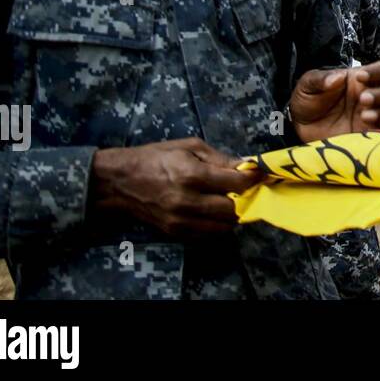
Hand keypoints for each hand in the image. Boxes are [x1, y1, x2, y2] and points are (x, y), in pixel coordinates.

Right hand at [88, 137, 262, 236]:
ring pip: (223, 226)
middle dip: (245, 198)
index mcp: (192, 175)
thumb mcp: (189, 146)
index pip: (235, 184)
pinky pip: (208, 234)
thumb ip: (220, 158)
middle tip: (245, 188)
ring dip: (233, 214)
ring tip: (230, 199)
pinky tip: (215, 211)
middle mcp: (187, 201)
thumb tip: (247, 166)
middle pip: (233, 209)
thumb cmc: (155, 158)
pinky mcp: (175, 232)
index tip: (259, 174)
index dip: (253, 179)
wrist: (120, 182)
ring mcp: (180, 220)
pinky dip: (217, 224)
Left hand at [289, 62, 379, 141]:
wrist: (301, 130)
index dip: (379, 71)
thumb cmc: (306, 102)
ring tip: (364, 115)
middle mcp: (372, 94)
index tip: (360, 77)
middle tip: (362, 99)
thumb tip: (338, 77)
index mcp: (360, 79)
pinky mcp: (372, 133)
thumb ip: (320, 79)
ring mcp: (374, 114)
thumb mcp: (307, 85)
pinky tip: (366, 127)